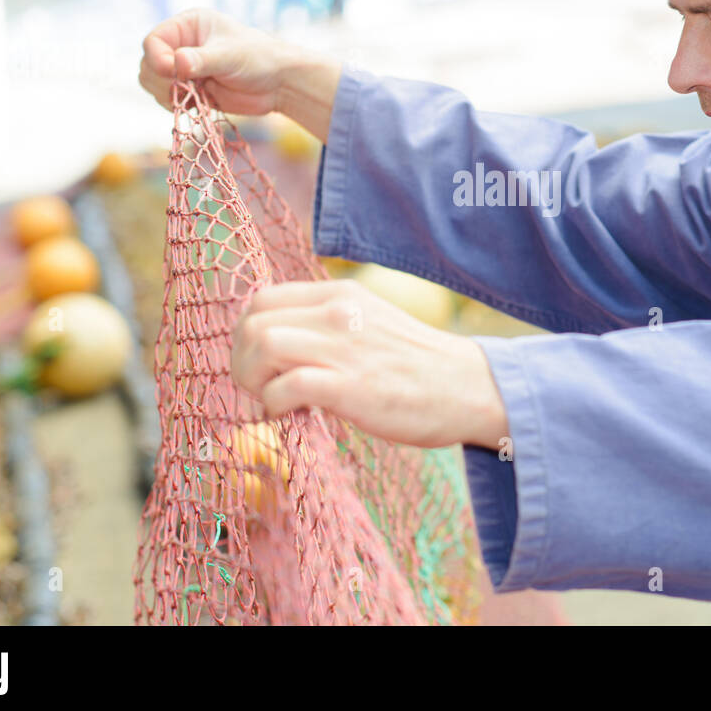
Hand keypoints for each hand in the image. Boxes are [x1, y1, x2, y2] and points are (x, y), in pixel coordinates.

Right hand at [138, 7, 341, 139]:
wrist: (279, 84)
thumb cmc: (259, 58)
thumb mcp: (230, 56)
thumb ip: (202, 60)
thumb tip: (177, 62)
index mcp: (187, 25)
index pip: (153, 41)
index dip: (156, 59)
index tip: (171, 73)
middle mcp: (181, 44)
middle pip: (147, 64)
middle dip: (161, 80)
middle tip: (187, 88)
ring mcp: (183, 69)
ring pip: (153, 84)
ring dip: (168, 94)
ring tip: (197, 95)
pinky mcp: (190, 90)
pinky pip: (167, 100)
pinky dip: (177, 105)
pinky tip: (200, 104)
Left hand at [230, 279, 508, 449]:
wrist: (468, 388)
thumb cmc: (416, 365)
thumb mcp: (369, 322)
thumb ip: (327, 323)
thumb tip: (277, 343)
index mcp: (340, 294)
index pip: (261, 299)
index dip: (245, 334)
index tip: (260, 363)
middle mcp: (337, 311)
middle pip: (253, 323)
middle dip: (242, 360)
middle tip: (261, 388)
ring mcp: (343, 347)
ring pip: (262, 346)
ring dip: (253, 380)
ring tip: (271, 402)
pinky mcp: (350, 386)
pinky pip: (285, 387)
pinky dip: (273, 406)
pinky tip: (290, 416)